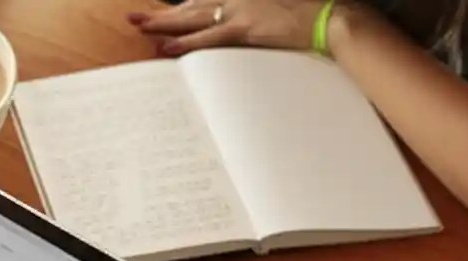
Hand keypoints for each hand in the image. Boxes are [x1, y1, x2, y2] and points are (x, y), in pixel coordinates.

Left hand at [128, 0, 328, 55]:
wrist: (333, 17)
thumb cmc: (312, 11)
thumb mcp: (278, 6)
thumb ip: (255, 14)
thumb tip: (245, 25)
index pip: (204, 1)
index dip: (181, 9)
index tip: (163, 15)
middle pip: (191, 6)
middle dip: (162, 13)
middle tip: (135, 18)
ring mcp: (240, 11)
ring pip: (193, 18)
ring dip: (163, 23)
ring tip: (139, 27)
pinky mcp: (246, 29)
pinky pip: (208, 38)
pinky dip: (185, 43)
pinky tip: (165, 48)